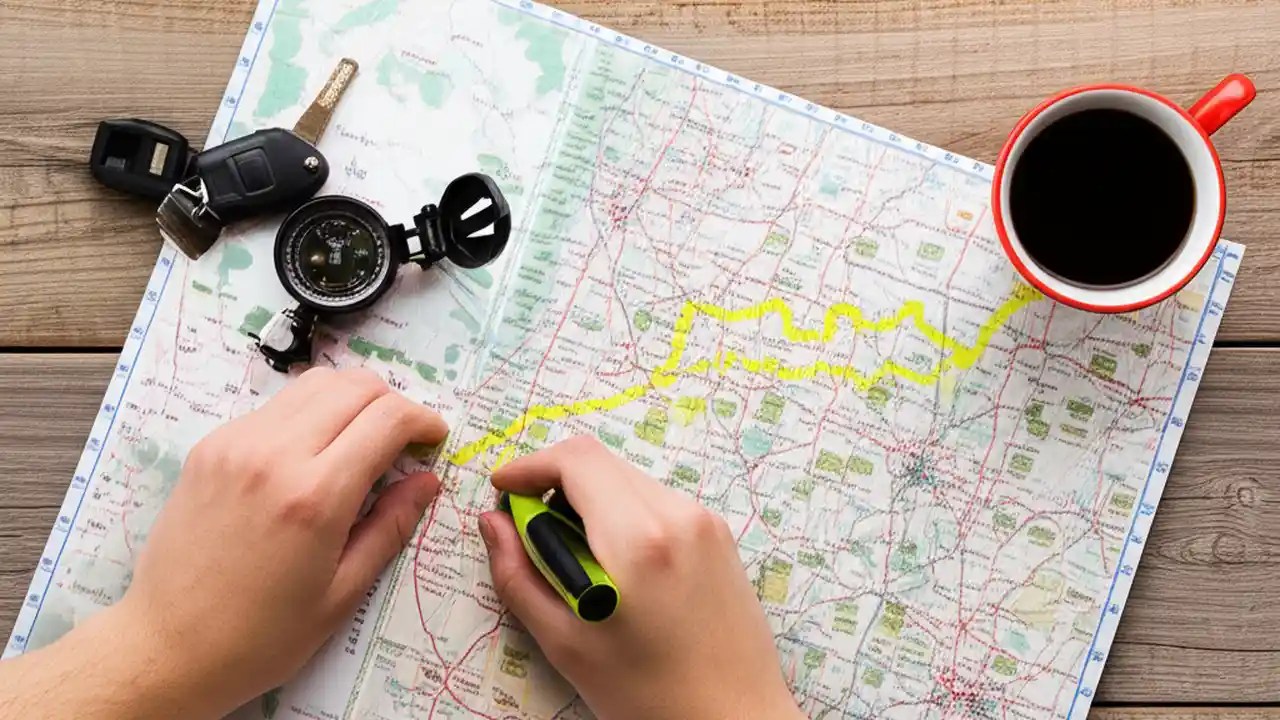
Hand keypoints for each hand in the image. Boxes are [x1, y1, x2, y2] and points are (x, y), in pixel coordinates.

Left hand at [109, 367, 447, 717]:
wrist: (166, 646)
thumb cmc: (261, 635)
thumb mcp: (343, 593)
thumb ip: (390, 527)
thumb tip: (426, 481)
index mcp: (315, 496)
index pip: (387, 418)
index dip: (423, 421)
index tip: (433, 439)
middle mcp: (274, 454)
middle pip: (355, 386)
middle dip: (392, 403)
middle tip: (402, 442)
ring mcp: (236, 443)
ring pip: (314, 384)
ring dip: (350, 402)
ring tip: (359, 443)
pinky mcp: (211, 446)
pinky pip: (276, 408)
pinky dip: (308, 417)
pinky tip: (311, 458)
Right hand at [479, 436, 804, 719]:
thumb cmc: (650, 696)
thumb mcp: (567, 643)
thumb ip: (519, 575)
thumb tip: (492, 523)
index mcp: (639, 538)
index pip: (577, 460)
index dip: (530, 466)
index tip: (503, 491)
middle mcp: (678, 515)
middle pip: (601, 464)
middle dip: (557, 486)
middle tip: (531, 534)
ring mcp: (705, 522)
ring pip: (629, 481)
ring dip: (591, 503)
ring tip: (577, 563)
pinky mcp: (719, 536)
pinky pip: (658, 503)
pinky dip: (625, 518)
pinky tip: (618, 570)